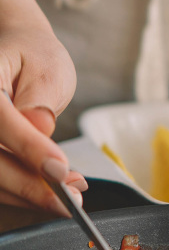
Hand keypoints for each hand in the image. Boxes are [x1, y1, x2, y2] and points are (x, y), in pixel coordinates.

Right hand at [0, 21, 85, 215]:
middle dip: (29, 184)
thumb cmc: (33, 57)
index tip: (59, 169)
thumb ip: (41, 100)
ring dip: (26, 194)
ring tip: (68, 195)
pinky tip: (48, 194)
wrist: (16, 54)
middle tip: (71, 195)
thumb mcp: (47, 68)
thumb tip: (39, 127)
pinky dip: (20, 194)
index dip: (27, 147)